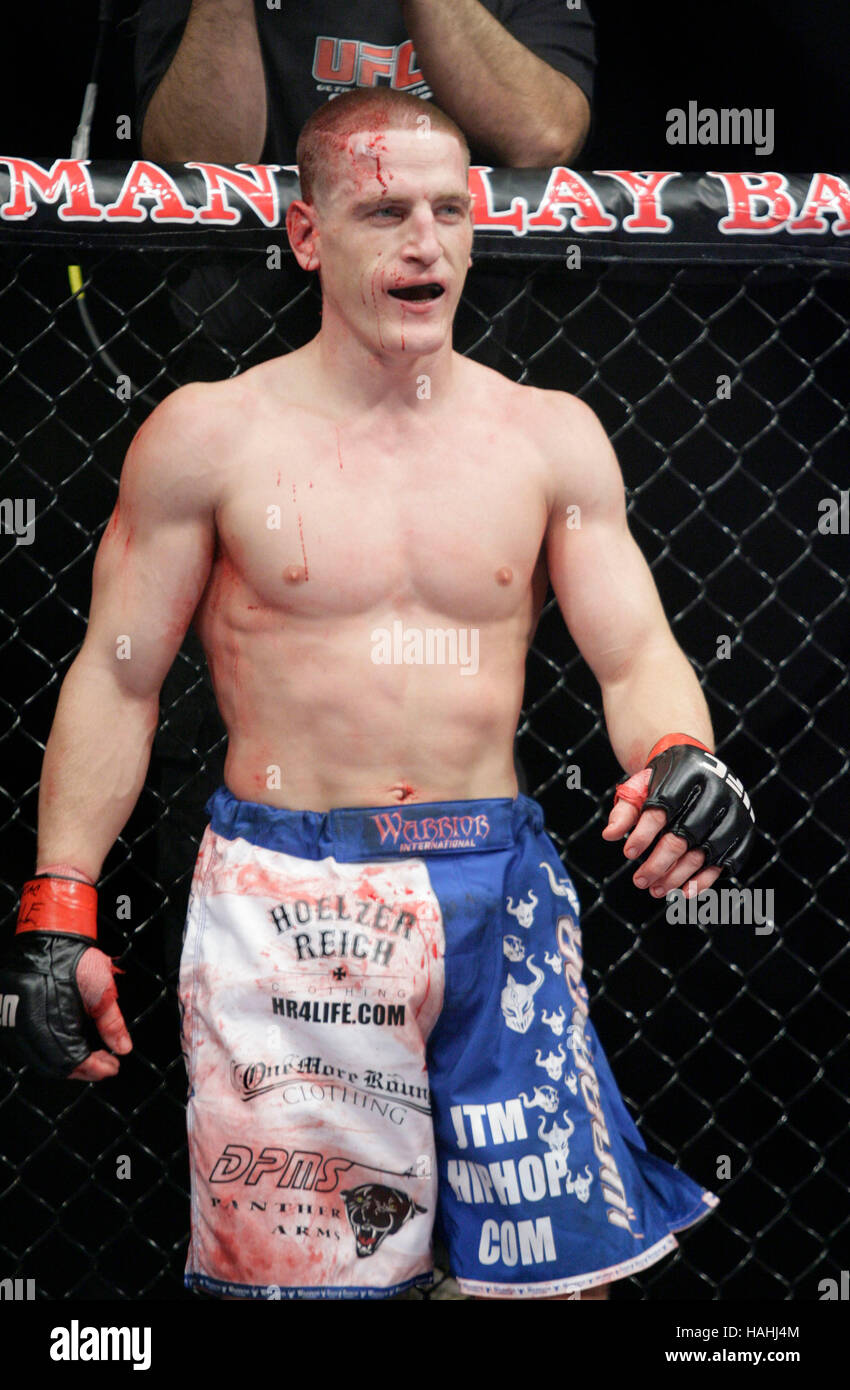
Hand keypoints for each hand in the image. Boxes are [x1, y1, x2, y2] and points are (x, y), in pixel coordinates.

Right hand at [0, 874, 132, 1079]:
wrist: (50, 937)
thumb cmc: (77, 958)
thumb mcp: (102, 989)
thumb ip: (112, 1023)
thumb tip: (123, 1049)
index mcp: (51, 1013)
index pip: (71, 1057)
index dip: (94, 1068)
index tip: (112, 1067)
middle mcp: (27, 1021)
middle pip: (54, 1062)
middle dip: (82, 1070)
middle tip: (104, 1067)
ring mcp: (13, 1021)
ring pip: (37, 1058)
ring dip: (65, 1065)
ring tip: (89, 1061)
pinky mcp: (8, 1017)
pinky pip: (25, 1047)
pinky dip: (47, 1055)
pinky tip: (66, 1052)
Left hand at [603, 767, 722, 898]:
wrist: (700, 767)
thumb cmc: (666, 780)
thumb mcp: (642, 786)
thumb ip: (625, 810)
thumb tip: (610, 834)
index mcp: (685, 774)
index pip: (661, 810)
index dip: (643, 835)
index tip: (627, 853)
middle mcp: (714, 792)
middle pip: (683, 837)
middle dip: (658, 864)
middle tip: (640, 880)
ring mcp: (732, 812)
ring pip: (703, 853)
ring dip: (677, 877)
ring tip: (656, 889)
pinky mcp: (742, 830)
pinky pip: (726, 862)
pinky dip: (704, 881)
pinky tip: (684, 892)